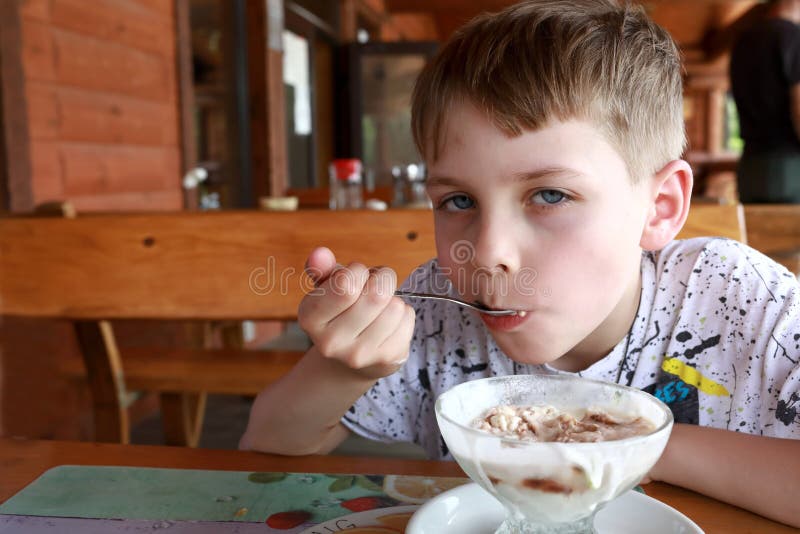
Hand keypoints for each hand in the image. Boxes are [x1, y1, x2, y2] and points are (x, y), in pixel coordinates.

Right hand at [298, 247, 414, 378]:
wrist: (349, 356)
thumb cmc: (340, 310)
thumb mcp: (326, 287)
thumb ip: (322, 268)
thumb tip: (320, 253)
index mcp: (310, 318)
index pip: (347, 284)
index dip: (358, 271)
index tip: (355, 275)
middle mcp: (331, 341)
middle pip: (377, 295)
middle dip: (381, 279)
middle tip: (374, 284)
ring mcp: (359, 355)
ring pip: (395, 307)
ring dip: (393, 298)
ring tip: (380, 305)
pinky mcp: (385, 360)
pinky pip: (407, 319)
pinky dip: (403, 313)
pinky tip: (388, 321)